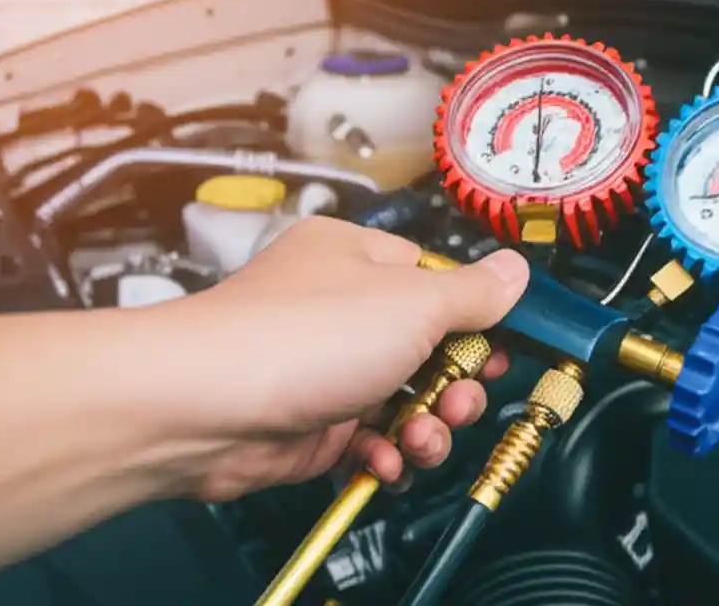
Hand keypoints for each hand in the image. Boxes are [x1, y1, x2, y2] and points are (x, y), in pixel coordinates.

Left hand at [153, 217, 529, 501]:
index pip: (441, 283)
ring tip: (423, 437)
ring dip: (427, 426)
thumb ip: (473, 294)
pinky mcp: (310, 423)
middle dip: (457, 383)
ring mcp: (325, 368)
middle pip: (430, 348)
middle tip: (462, 399)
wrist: (204, 409)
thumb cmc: (291, 337)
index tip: (508, 347)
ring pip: (404, 400)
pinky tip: (386, 458)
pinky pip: (369, 439)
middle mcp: (340, 309)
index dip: (480, 319)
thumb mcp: (412, 304)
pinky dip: (385, 453)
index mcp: (360, 259)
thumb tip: (514, 271)